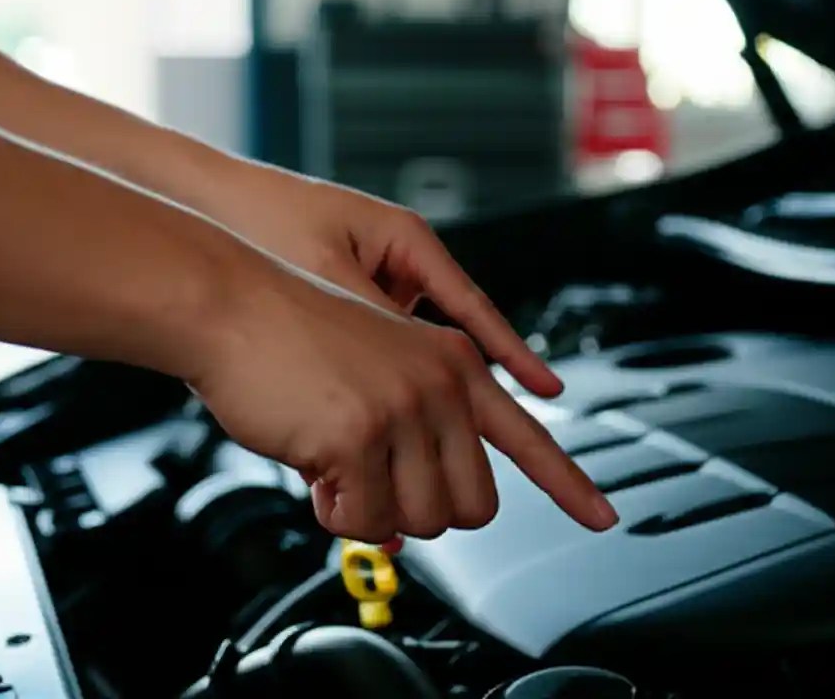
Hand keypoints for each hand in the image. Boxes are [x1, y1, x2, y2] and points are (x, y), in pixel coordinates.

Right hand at [189, 264, 618, 542]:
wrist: (230, 303)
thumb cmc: (292, 341)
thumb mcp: (372, 383)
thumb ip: (406, 449)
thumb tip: (402, 533)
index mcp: (455, 365)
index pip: (528, 438)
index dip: (570, 486)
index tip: (604, 518)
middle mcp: (442, 384)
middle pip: (473, 508)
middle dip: (424, 513)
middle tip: (378, 484)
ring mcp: (405, 408)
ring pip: (420, 522)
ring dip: (372, 512)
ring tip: (339, 464)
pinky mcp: (359, 433)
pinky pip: (362, 520)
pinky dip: (333, 511)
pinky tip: (314, 465)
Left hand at [193, 161, 562, 397]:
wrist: (198, 206)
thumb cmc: (258, 222)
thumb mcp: (326, 282)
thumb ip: (368, 343)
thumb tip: (396, 408)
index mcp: (406, 240)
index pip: (475, 310)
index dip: (514, 356)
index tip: (548, 394)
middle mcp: (397, 263)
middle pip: (454, 341)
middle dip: (474, 392)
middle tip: (512, 431)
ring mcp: (370, 285)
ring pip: (409, 361)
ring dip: (414, 404)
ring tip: (410, 446)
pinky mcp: (340, 304)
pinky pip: (372, 362)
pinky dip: (373, 397)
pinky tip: (359, 434)